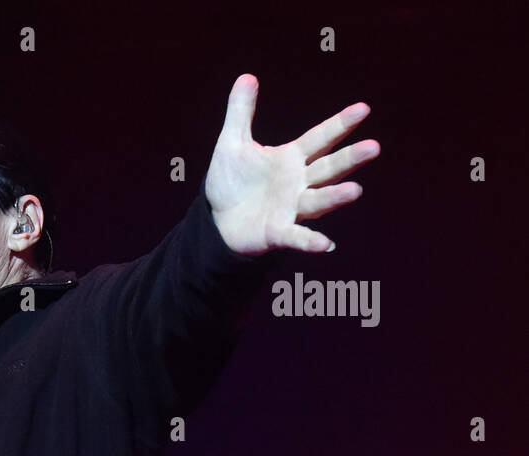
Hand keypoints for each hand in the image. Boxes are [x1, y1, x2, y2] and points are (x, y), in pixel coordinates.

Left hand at [204, 74, 380, 255]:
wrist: (215, 220)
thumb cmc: (231, 182)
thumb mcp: (231, 143)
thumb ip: (241, 112)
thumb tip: (246, 76)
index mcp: (290, 159)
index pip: (320, 138)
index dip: (340, 124)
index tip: (363, 109)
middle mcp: (298, 183)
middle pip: (327, 169)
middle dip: (349, 159)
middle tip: (373, 147)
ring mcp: (291, 208)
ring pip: (317, 201)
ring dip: (335, 197)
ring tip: (355, 190)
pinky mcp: (278, 232)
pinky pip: (296, 237)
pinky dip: (310, 241)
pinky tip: (325, 245)